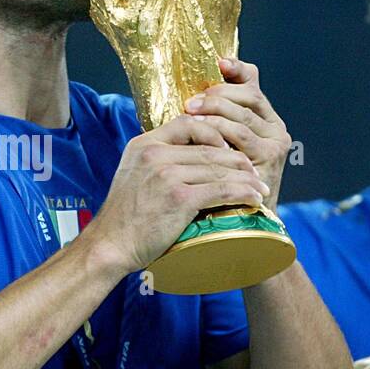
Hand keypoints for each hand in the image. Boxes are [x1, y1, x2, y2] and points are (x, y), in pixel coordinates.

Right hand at [86, 113, 269, 275]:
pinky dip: (243, 193)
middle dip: (237, 160)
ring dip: (246, 178)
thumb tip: (184, 157)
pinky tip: (253, 198)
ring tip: (259, 187)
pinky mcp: (180, 198)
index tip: (227, 148)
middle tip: (253, 171)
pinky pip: (221, 190)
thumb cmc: (124, 217)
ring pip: (219, 168)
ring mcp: (167, 175)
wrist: (110, 245)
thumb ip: (154, 161)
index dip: (214, 133)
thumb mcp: (132, 175)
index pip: (187, 124)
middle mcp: (155, 154)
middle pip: (209, 147)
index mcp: (143, 144)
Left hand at [183, 57, 290, 210]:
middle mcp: (273, 126)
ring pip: (243, 112)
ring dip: (215, 110)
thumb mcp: (208, 149)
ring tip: (190, 113)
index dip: (236, 68)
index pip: (252, 81)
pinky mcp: (271, 155)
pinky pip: (242, 134)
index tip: (217, 62)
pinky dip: (220, 130)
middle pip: (248, 93)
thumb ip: (205, 126)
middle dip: (217, 92)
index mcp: (260, 118)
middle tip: (190, 101)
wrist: (234, 226)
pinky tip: (201, 132)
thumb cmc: (213, 185)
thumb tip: (180, 102)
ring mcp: (275, 140)